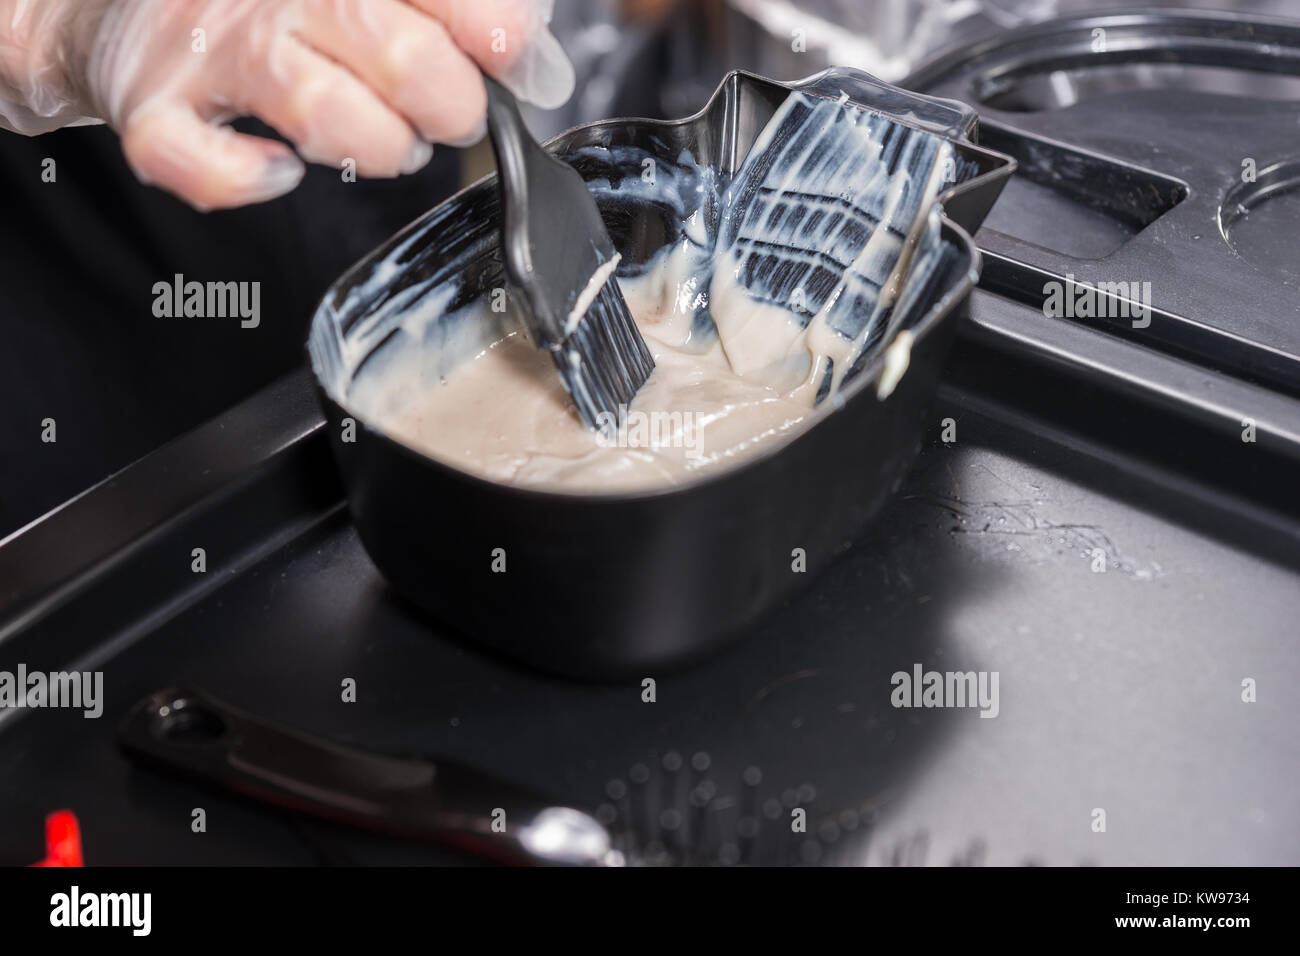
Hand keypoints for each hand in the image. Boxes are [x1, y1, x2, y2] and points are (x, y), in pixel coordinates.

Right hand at [0, 0, 574, 208]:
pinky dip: (254, 180)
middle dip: (450, 103)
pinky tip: (282, 168)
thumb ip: (458, 11)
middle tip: (446, 112)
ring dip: (379, 147)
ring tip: (385, 142)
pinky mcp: (153, 110)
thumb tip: (542, 63)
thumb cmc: (267, 2)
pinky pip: (205, 165)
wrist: (116, 2)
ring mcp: (207, 49)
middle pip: (397, 52)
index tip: (516, 60)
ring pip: (322, 111)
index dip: (497, 32)